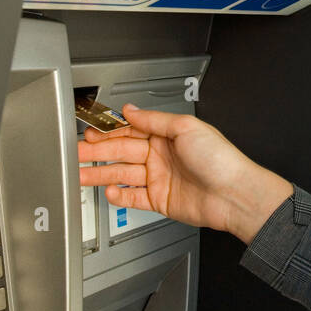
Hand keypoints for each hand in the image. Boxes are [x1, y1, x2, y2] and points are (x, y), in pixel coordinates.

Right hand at [77, 105, 291, 242]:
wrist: (234, 194)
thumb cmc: (220, 159)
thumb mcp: (186, 128)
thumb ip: (154, 120)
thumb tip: (131, 109)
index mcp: (167, 135)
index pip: (131, 130)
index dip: (109, 131)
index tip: (89, 131)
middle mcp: (161, 155)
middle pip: (121, 152)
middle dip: (97, 151)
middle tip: (75, 152)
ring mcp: (160, 178)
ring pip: (122, 174)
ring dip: (100, 173)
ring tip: (80, 173)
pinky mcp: (160, 200)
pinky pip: (133, 197)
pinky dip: (119, 195)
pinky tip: (108, 190)